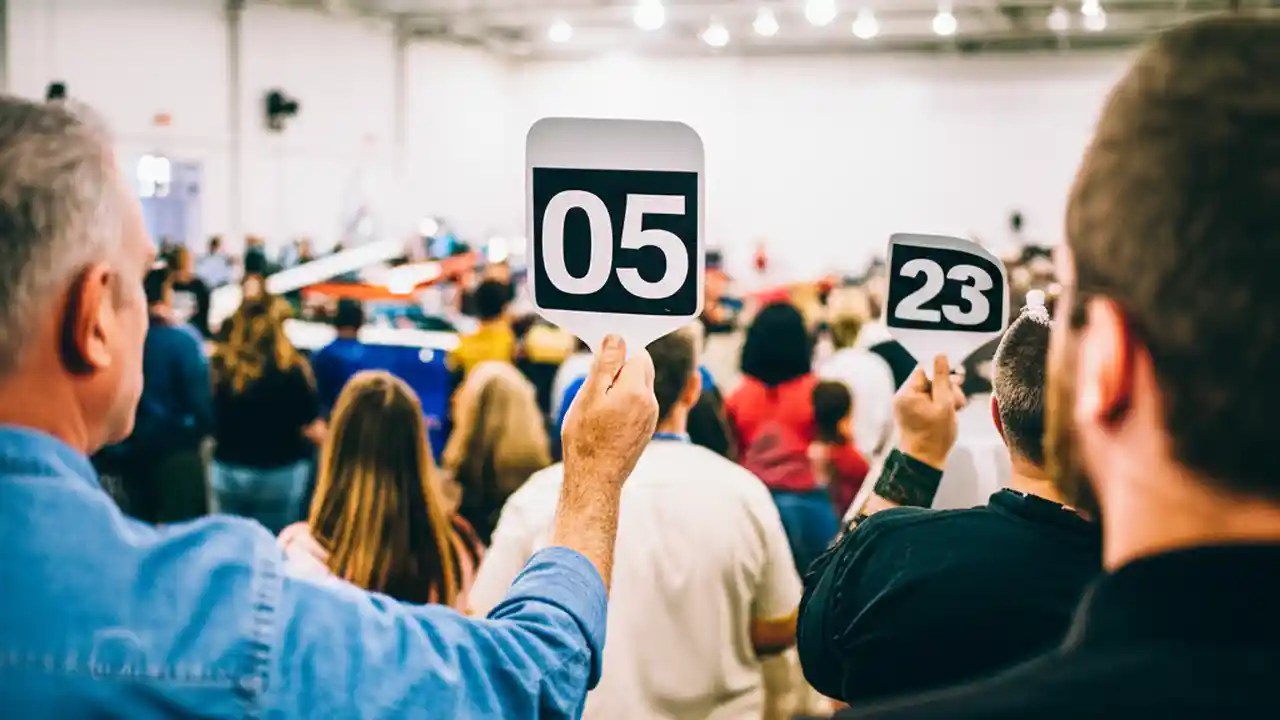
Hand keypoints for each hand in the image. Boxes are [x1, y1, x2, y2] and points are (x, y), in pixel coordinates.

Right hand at [562, 335, 657, 493]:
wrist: (595, 480)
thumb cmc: (586, 440)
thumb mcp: (589, 395)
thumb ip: (606, 364)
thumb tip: (617, 339)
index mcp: (638, 390)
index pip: (637, 353)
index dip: (617, 354)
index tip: (600, 365)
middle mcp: (650, 403)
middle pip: (640, 370)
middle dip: (619, 371)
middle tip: (595, 388)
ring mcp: (649, 418)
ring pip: (637, 388)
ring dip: (620, 389)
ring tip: (597, 409)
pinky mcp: (645, 430)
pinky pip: (637, 406)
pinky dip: (622, 405)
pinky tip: (605, 422)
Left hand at [894, 355, 963, 469]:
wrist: (924, 462)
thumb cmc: (935, 435)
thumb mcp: (944, 404)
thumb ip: (942, 379)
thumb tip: (940, 355)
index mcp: (906, 393)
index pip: (924, 371)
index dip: (941, 375)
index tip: (957, 383)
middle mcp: (902, 397)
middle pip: (928, 381)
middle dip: (946, 388)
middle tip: (959, 402)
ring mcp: (905, 406)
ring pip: (930, 392)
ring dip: (946, 397)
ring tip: (957, 409)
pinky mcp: (911, 414)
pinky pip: (926, 402)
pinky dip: (939, 405)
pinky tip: (951, 413)